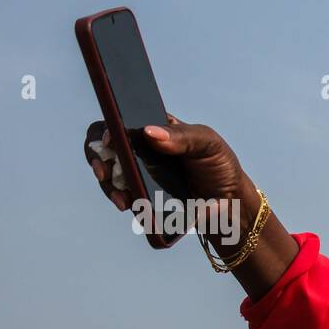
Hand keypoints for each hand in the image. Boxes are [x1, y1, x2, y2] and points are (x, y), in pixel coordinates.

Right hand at [82, 114, 250, 214]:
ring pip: (109, 177)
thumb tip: (149, 132)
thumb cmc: (219, 165)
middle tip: (104, 172)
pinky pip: (126, 199)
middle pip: (103, 150)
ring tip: (123, 199)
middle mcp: (139, 151)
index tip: (109, 141)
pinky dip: (125, 202)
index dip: (106, 129)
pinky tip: (132, 207)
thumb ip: (183, 136)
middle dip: (97, 160)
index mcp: (152, 130)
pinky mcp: (144, 198)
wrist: (231, 202)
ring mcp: (139, 175)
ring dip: (109, 187)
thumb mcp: (208, 144)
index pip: (118, 121)